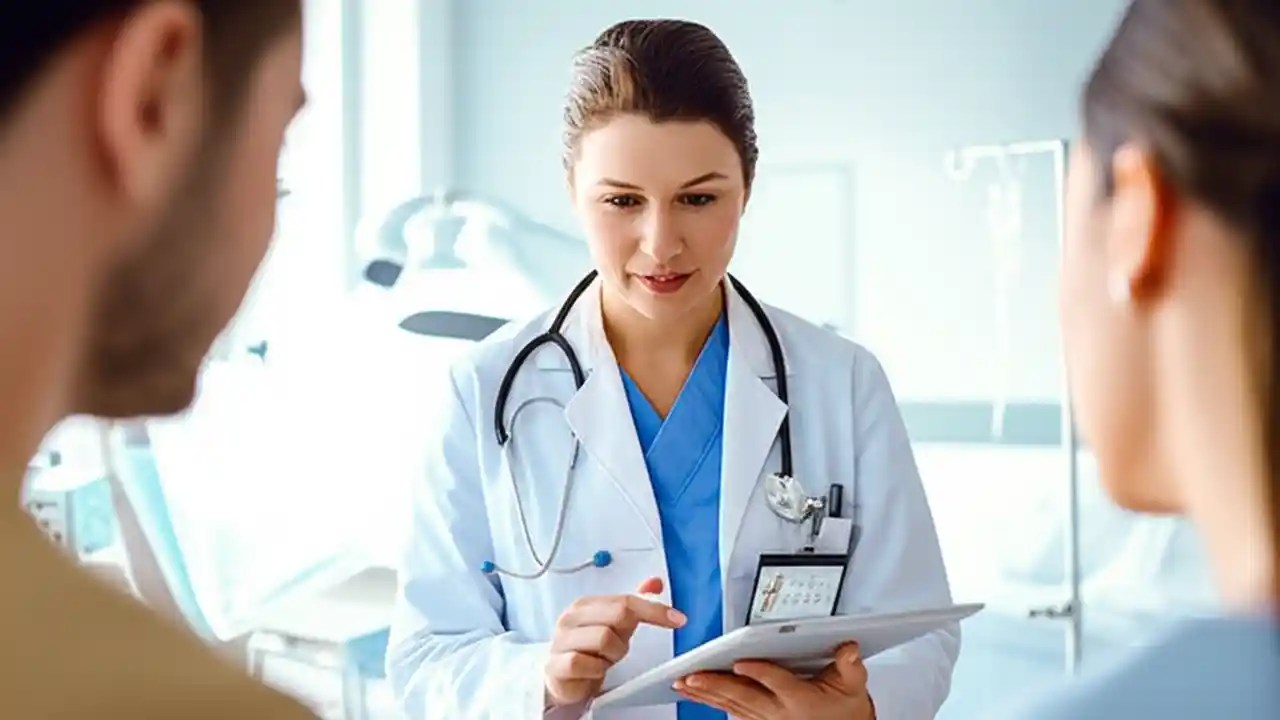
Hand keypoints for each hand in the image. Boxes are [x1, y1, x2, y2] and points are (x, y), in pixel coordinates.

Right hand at [544, 577, 686, 707]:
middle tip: (621, 647)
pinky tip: (594, 672)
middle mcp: (571, 618)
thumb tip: (655, 583)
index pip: (626, 600)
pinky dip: (596, 670)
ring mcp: (561, 640)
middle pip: (617, 615)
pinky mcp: (556, 665)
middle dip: (626, 635)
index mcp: (586, 605)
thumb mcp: (613, 626)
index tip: (678, 620)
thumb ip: (633, 605)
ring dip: (613, 655)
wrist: (560, 678)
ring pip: (604, 640)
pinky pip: (584, 663)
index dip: (654, 610)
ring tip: (604, 660)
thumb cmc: (588, 650)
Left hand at [675, 642, 874, 719]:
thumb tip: (848, 648)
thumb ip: (850, 666)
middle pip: (744, 697)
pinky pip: (731, 712)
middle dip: (716, 685)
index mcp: (801, 699)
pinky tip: (694, 694)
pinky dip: (711, 702)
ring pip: (731, 706)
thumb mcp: (854, 685)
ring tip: (683, 682)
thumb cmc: (845, 708)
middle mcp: (780, 713)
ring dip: (706, 694)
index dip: (759, 673)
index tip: (742, 662)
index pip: (777, 683)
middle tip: (692, 676)